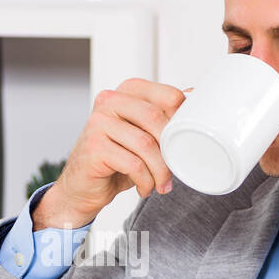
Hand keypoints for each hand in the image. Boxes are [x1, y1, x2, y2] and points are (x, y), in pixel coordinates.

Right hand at [32, 78, 187, 229]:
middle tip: (175, 170)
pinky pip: (133, 164)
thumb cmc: (116, 159)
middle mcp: (110, 101)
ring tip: (161, 184)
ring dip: (160, 171)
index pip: (168, 96)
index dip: (183, 123)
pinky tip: (144, 188)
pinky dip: (145, 181)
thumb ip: (164, 116)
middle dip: (171, 150)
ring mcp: (99, 122)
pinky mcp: (95, 147)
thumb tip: (195, 96)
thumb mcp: (145, 134)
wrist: (83, 186)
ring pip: (146, 144)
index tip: (184, 144)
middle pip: (157, 119)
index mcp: (127, 91)